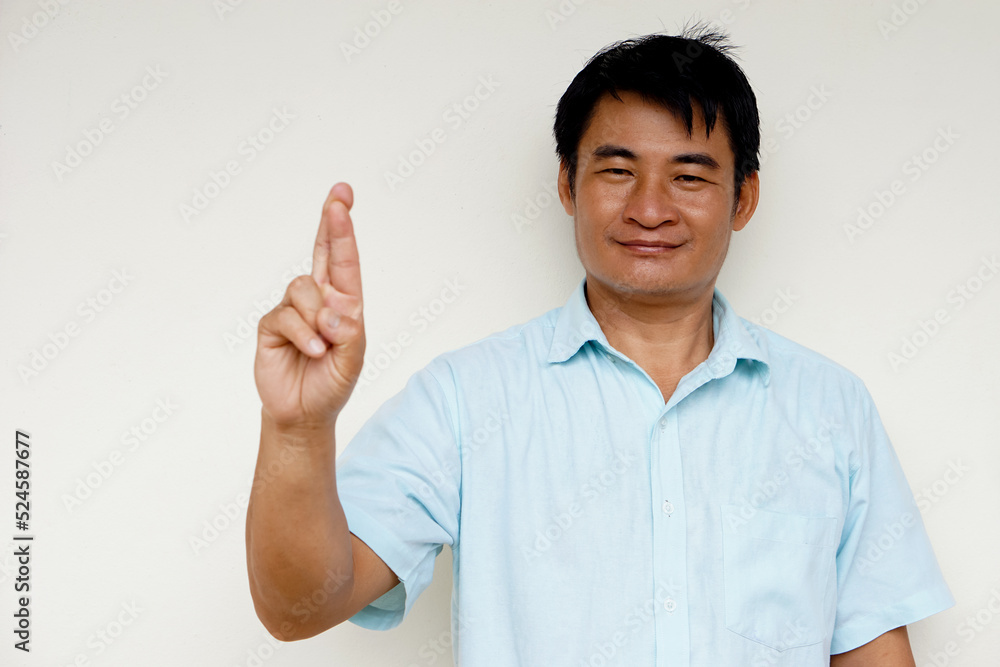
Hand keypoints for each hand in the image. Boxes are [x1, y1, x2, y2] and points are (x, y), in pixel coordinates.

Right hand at [254, 182, 365, 429]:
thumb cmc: (331, 384)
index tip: (342, 200)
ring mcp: (293, 310)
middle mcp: (319, 300)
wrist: (303, 414)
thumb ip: (350, 333)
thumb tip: (335, 310)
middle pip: (322, 252)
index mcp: (344, 304)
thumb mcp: (353, 360)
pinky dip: (304, 335)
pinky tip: (312, 352)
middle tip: (339, 195)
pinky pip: (287, 315)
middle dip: (330, 223)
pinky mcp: (272, 324)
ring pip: (304, 288)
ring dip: (318, 318)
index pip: (344, 261)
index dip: (343, 230)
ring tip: (324, 348)